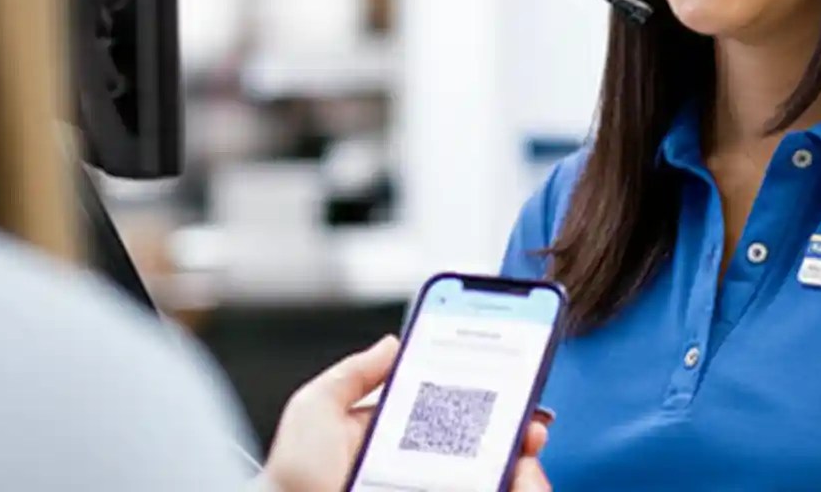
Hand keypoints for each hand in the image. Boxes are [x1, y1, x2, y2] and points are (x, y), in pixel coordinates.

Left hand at [260, 335, 551, 491]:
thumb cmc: (290, 481)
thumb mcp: (314, 411)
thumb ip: (354, 373)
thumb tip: (393, 343)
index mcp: (395, 443)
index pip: (454, 417)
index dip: (489, 400)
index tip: (516, 385)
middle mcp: (420, 474)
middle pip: (489, 451)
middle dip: (521, 434)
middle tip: (531, 428)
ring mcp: (438, 488)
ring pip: (501, 479)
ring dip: (524, 470)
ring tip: (522, 464)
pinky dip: (515, 486)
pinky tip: (515, 480)